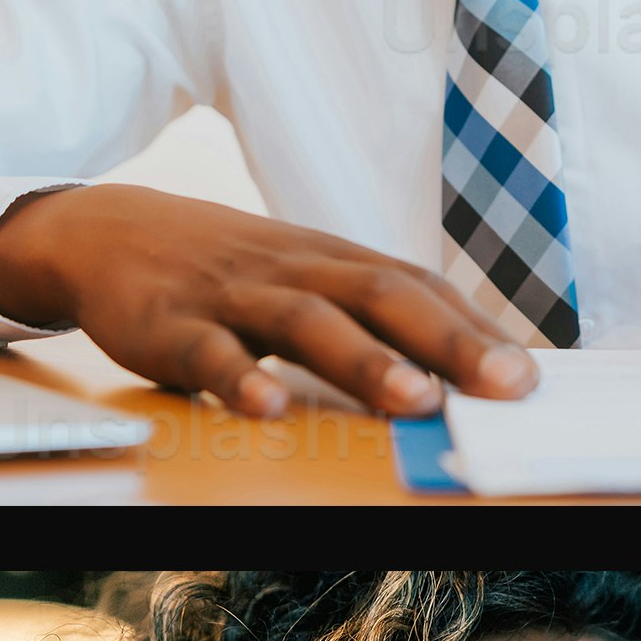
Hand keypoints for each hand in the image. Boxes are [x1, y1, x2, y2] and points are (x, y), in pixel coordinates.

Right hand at [0, 184, 545, 416]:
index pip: (419, 289)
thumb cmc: (229, 271)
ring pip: (307, 323)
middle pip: (383, 297)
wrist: (108, 230)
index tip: (532, 377)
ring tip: (415, 401)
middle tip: (507, 389)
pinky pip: (208, 353)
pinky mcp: (171, 323)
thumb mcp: (303, 278)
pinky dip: (238, 380)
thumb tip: (461, 367)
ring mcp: (232, 295)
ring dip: (365, 362)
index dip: (476, 329)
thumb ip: (370, 316)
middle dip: (451, 343)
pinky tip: (266, 411)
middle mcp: (294, 270)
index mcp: (333, 263)